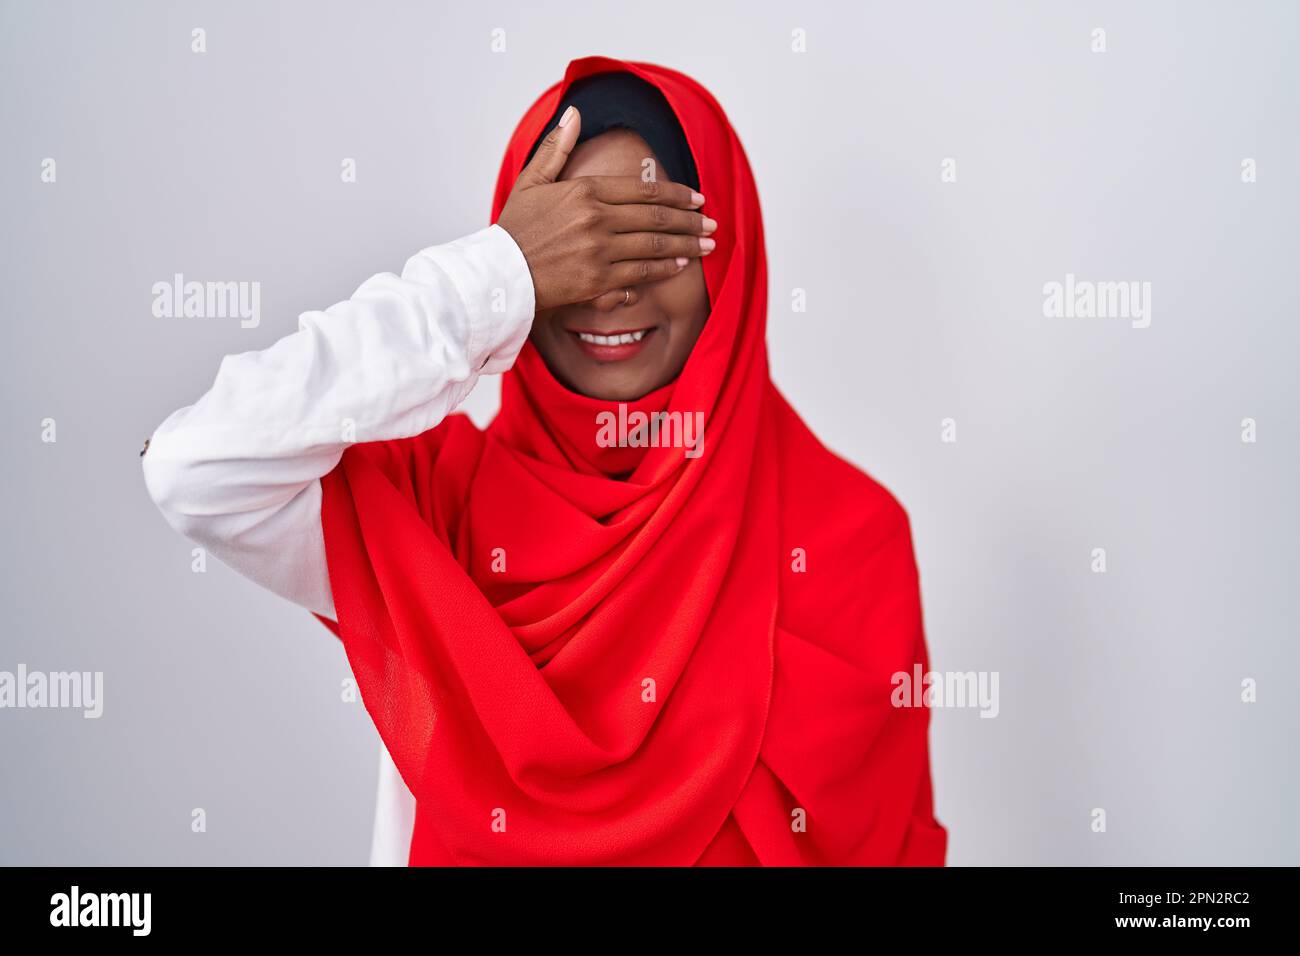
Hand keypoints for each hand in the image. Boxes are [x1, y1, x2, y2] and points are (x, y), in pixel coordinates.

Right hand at [497, 105, 715, 311]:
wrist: (498, 274)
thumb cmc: (514, 230)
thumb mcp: (531, 181)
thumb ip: (557, 147)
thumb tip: (573, 113)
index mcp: (585, 191)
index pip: (644, 189)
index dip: (677, 194)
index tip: (697, 199)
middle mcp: (597, 219)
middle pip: (656, 217)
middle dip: (690, 220)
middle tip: (711, 224)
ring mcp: (599, 251)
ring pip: (655, 245)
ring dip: (685, 245)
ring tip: (706, 245)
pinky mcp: (598, 280)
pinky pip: (641, 273)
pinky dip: (664, 268)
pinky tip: (680, 264)